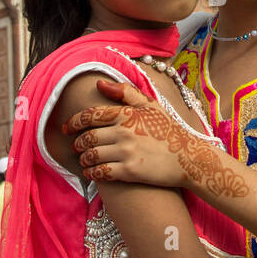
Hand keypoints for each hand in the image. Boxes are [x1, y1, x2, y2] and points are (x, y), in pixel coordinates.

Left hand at [63, 79, 246, 195]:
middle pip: (87, 138)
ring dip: (83, 160)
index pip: (91, 116)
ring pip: (92, 155)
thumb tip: (99, 84)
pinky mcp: (129, 171)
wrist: (188, 157)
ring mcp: (126, 152)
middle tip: (75, 147)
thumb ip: (124, 92)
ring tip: (84, 161)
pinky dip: (92, 173)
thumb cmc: (169, 129)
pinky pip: (102, 172)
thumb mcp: (150, 105)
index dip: (74, 122)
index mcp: (126, 114)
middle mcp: (123, 132)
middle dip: (77, 144)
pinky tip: (91, 173)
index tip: (67, 128)